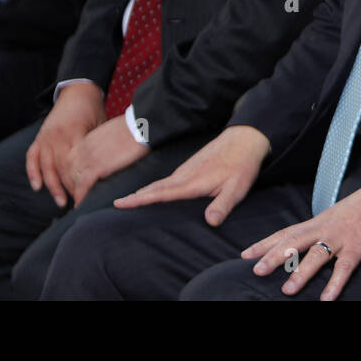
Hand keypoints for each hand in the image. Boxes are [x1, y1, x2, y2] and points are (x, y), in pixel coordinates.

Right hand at [26, 81, 106, 207]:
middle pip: (61, 168)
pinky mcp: (39, 137)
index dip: (82, 181)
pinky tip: (37, 187)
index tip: (88, 196)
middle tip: (77, 204)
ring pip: (46, 166)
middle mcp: (57, 136)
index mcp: (74, 132)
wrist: (78, 90)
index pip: (77, 164)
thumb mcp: (101, 125)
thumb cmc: (94, 109)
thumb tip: (107, 170)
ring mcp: (46, 137)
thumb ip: (99, 146)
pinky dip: (32, 172)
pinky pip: (31, 157)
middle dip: (69, 188)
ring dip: (53, 186)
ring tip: (61, 202)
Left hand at [60, 115, 149, 205]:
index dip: (70, 173)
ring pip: (72, 179)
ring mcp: (89, 158)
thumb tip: (106, 152)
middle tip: (75, 195)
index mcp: (87, 140)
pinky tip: (82, 204)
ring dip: (74, 192)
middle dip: (69, 184)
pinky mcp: (98, 167)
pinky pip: (83, 185)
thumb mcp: (110, 133)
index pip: (69, 159)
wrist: (139, 126)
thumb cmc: (131, 128)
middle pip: (67, 170)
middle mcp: (83, 149)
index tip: (75, 182)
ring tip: (79, 203)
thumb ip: (102, 143)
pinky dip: (81, 196)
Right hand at [113, 124, 269, 225]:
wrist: (245, 139)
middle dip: (135, 196)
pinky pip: (168, 179)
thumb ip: (222, 205)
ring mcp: (186, 169)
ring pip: (160, 182)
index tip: (120, 203)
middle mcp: (185, 175)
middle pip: (154, 187)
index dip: (140, 199)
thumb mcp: (237, 188)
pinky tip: (154, 191)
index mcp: (192, 182)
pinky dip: (156, 186)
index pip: (161, 193)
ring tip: (128, 200)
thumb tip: (210, 222)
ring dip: (143, 191)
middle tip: (116, 204)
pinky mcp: (191, 166)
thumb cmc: (242, 165)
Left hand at [241, 182, 360, 300]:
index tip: (246, 255)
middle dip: (274, 256)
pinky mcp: (358, 246)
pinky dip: (335, 283)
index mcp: (316, 222)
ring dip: (301, 273)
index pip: (286, 232)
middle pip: (294, 242)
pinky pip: (344, 267)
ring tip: (287, 290)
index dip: (265, 244)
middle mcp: (324, 228)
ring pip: (317, 255)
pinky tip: (326, 298)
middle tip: (256, 271)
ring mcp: (340, 237)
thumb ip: (317, 231)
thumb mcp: (333, 217)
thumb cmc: (359, 210)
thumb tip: (300, 246)